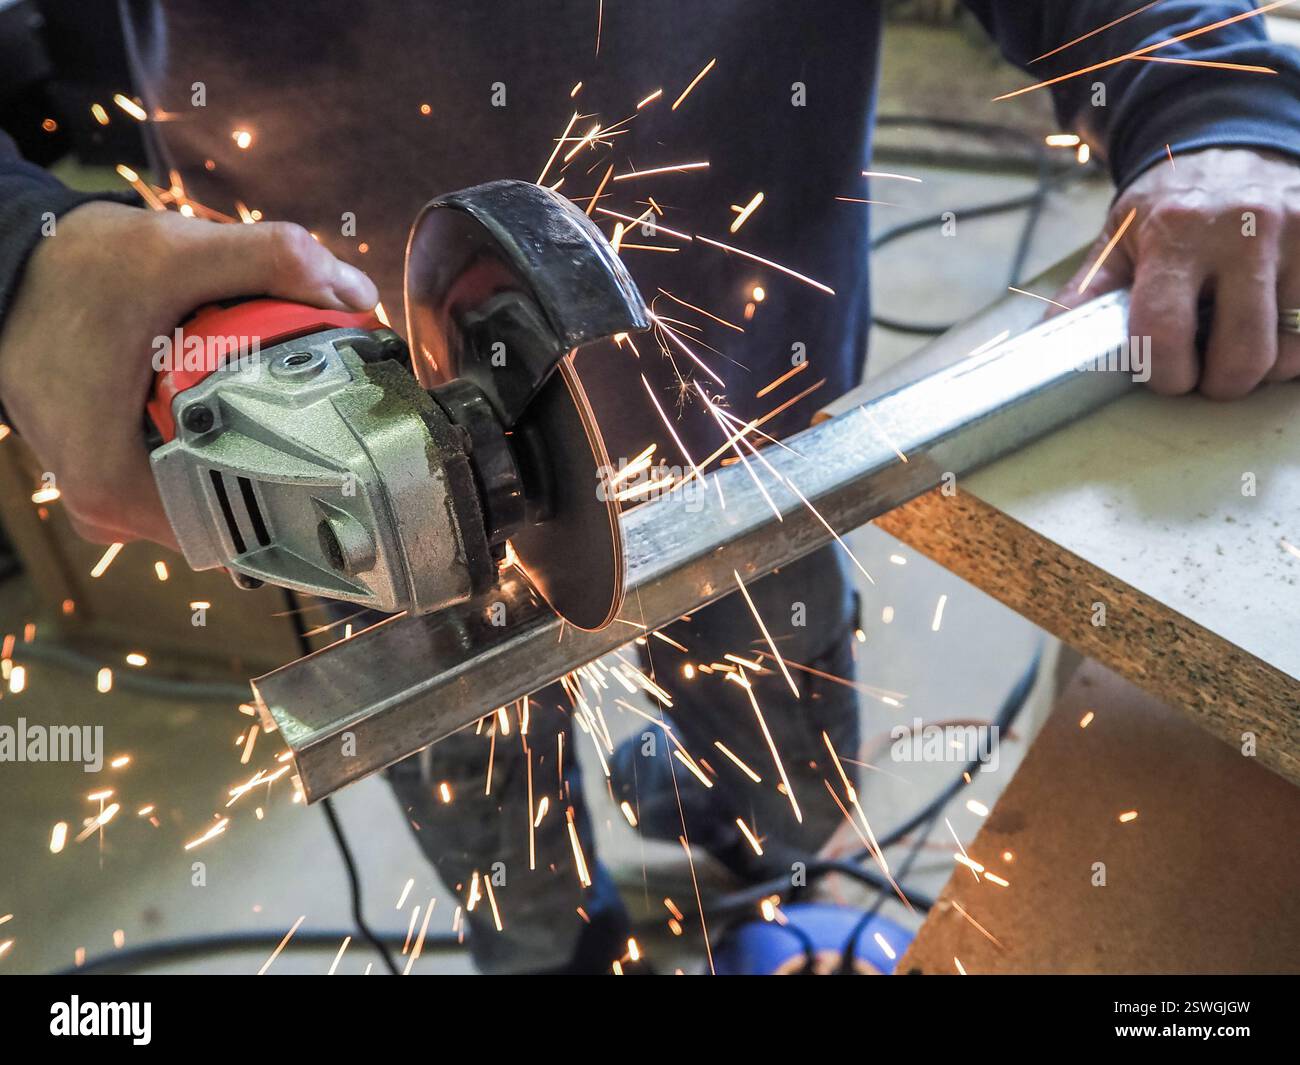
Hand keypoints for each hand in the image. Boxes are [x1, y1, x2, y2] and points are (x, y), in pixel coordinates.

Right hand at [0, 202, 376, 546]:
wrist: (3, 259)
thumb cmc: (70, 270)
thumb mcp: (171, 253)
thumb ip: (270, 261)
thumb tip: (356, 292)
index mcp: (121, 491)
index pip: (248, 526)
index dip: (306, 478)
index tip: (339, 434)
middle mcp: (114, 508)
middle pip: (241, 503)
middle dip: (289, 451)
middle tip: (314, 395)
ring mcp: (113, 491)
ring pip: (219, 480)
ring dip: (256, 437)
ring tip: (277, 385)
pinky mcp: (116, 466)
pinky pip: (193, 461)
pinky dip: (223, 426)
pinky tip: (235, 384)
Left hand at [1058, 147, 1299, 398]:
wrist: (1228, 140)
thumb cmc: (1167, 207)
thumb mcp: (1118, 241)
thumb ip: (1088, 296)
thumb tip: (1051, 350)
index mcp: (1175, 232)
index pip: (1165, 331)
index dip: (1164, 374)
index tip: (1164, 376)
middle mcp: (1243, 228)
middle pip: (1242, 355)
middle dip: (1219, 383)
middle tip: (1205, 374)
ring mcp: (1298, 231)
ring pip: (1292, 348)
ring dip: (1266, 366)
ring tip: (1241, 346)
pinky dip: (1297, 342)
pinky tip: (1274, 327)